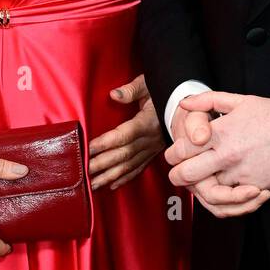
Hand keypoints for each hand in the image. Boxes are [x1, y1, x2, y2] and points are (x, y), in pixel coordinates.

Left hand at [87, 73, 165, 190]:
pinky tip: (112, 185)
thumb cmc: (164, 92)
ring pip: (130, 165)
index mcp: (148, 121)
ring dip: (110, 176)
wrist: (186, 105)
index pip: (124, 134)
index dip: (106, 143)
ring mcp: (153, 148)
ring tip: (92, 184)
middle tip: (84, 171)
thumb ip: (131, 90)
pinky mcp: (154, 153)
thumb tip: (114, 95)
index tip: (88, 148)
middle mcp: (151, 138)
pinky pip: (139, 168)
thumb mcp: (148, 84)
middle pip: (124, 154)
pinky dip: (125, 178)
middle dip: (103, 164)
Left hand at [166, 91, 269, 201]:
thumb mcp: (240, 101)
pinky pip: (232, 203)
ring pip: (207, 193)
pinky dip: (226, 200)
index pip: (182, 149)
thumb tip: (184, 103)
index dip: (173, 154)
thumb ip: (208, 100)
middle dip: (178, 176)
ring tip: (202, 184)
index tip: (174, 155)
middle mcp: (227, 155)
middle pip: (187, 175)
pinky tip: (225, 191)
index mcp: (221, 133)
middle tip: (179, 174)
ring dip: (201, 190)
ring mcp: (241, 174)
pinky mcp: (254, 188)